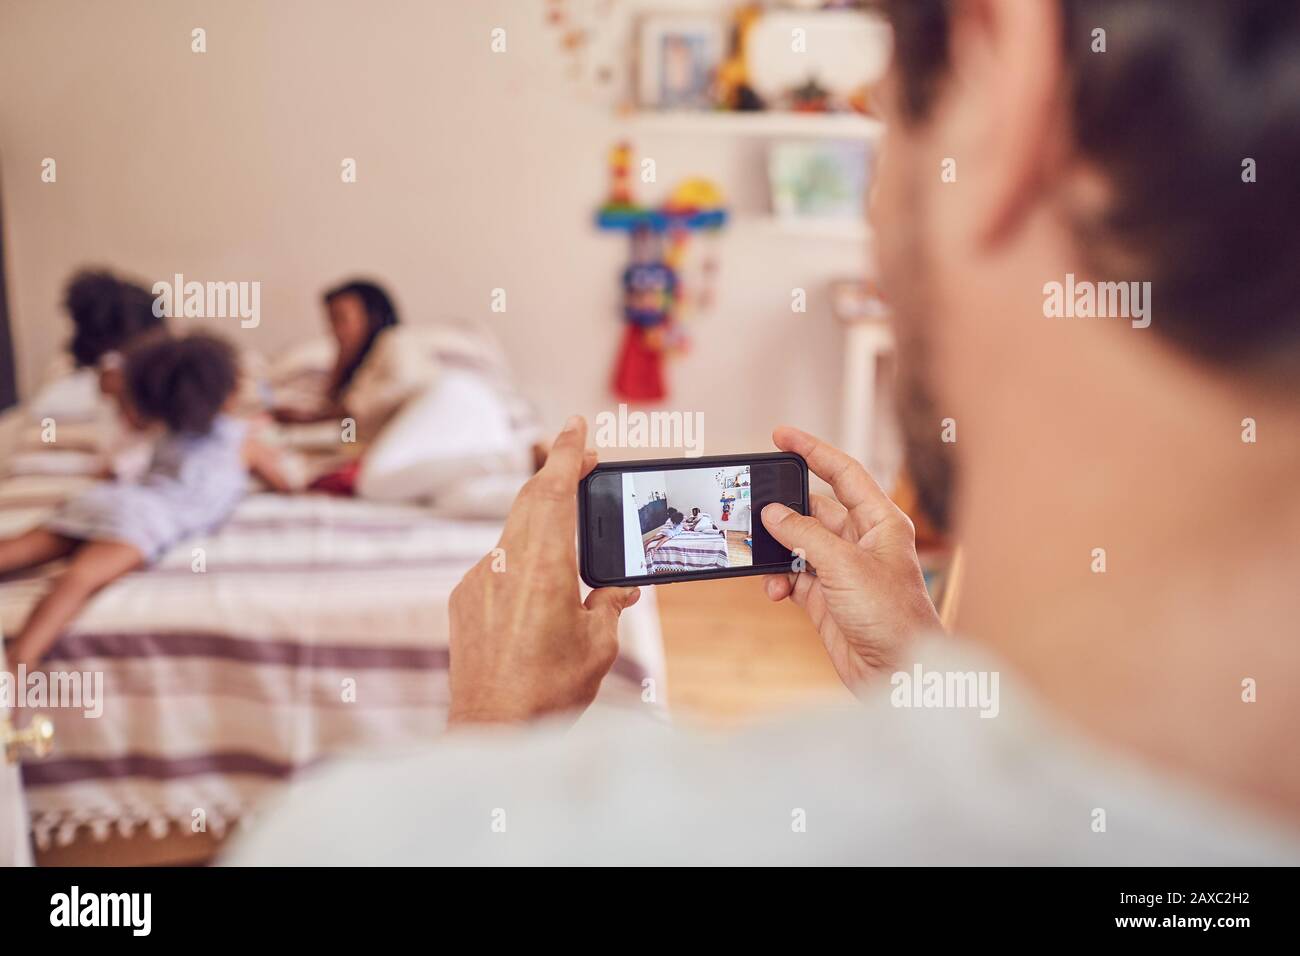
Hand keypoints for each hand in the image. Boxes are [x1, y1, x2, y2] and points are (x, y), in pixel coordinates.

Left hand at [446, 416, 639, 725]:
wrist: (493, 729)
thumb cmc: (550, 689)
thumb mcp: (599, 644)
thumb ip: (610, 604)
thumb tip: (621, 589)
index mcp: (544, 565)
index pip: (554, 490)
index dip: (568, 453)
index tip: (578, 425)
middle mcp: (504, 563)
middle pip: (531, 499)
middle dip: (559, 473)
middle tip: (585, 458)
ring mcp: (478, 579)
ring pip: (513, 532)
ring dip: (542, 521)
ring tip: (572, 531)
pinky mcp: (463, 599)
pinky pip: (497, 565)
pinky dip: (522, 561)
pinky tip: (542, 592)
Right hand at [761, 426, 941, 692]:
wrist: (898, 674)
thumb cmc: (892, 617)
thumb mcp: (845, 565)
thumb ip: (805, 535)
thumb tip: (773, 514)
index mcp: (881, 522)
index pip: (844, 472)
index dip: (812, 450)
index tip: (780, 435)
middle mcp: (863, 541)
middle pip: (814, 509)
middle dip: (785, 511)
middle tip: (754, 506)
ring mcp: (843, 570)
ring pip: (799, 545)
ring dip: (778, 552)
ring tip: (761, 556)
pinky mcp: (827, 598)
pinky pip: (794, 577)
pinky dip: (779, 580)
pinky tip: (774, 591)